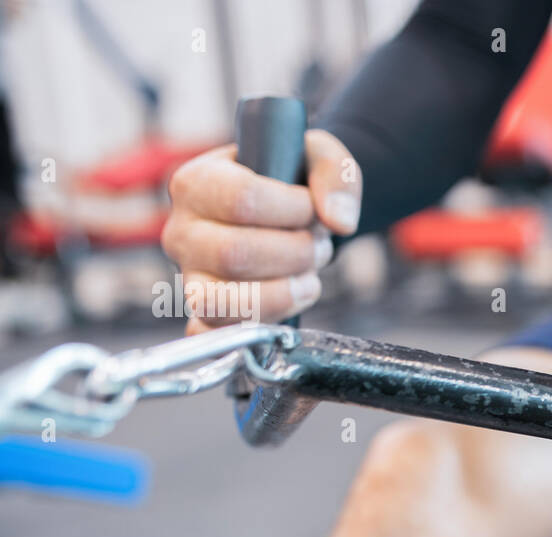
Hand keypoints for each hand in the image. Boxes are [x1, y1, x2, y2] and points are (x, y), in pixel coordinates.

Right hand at [162, 130, 361, 333]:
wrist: (287, 214)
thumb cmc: (293, 183)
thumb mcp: (318, 157)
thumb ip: (336, 175)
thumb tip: (340, 221)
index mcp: (196, 183)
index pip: (242, 200)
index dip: (294, 210)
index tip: (312, 208)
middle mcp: (182, 232)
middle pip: (234, 255)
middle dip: (295, 254)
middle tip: (317, 245)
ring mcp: (190, 277)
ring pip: (223, 303)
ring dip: (284, 293)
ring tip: (308, 275)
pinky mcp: (205, 313)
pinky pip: (215, 335)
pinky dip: (257, 328)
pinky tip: (288, 305)